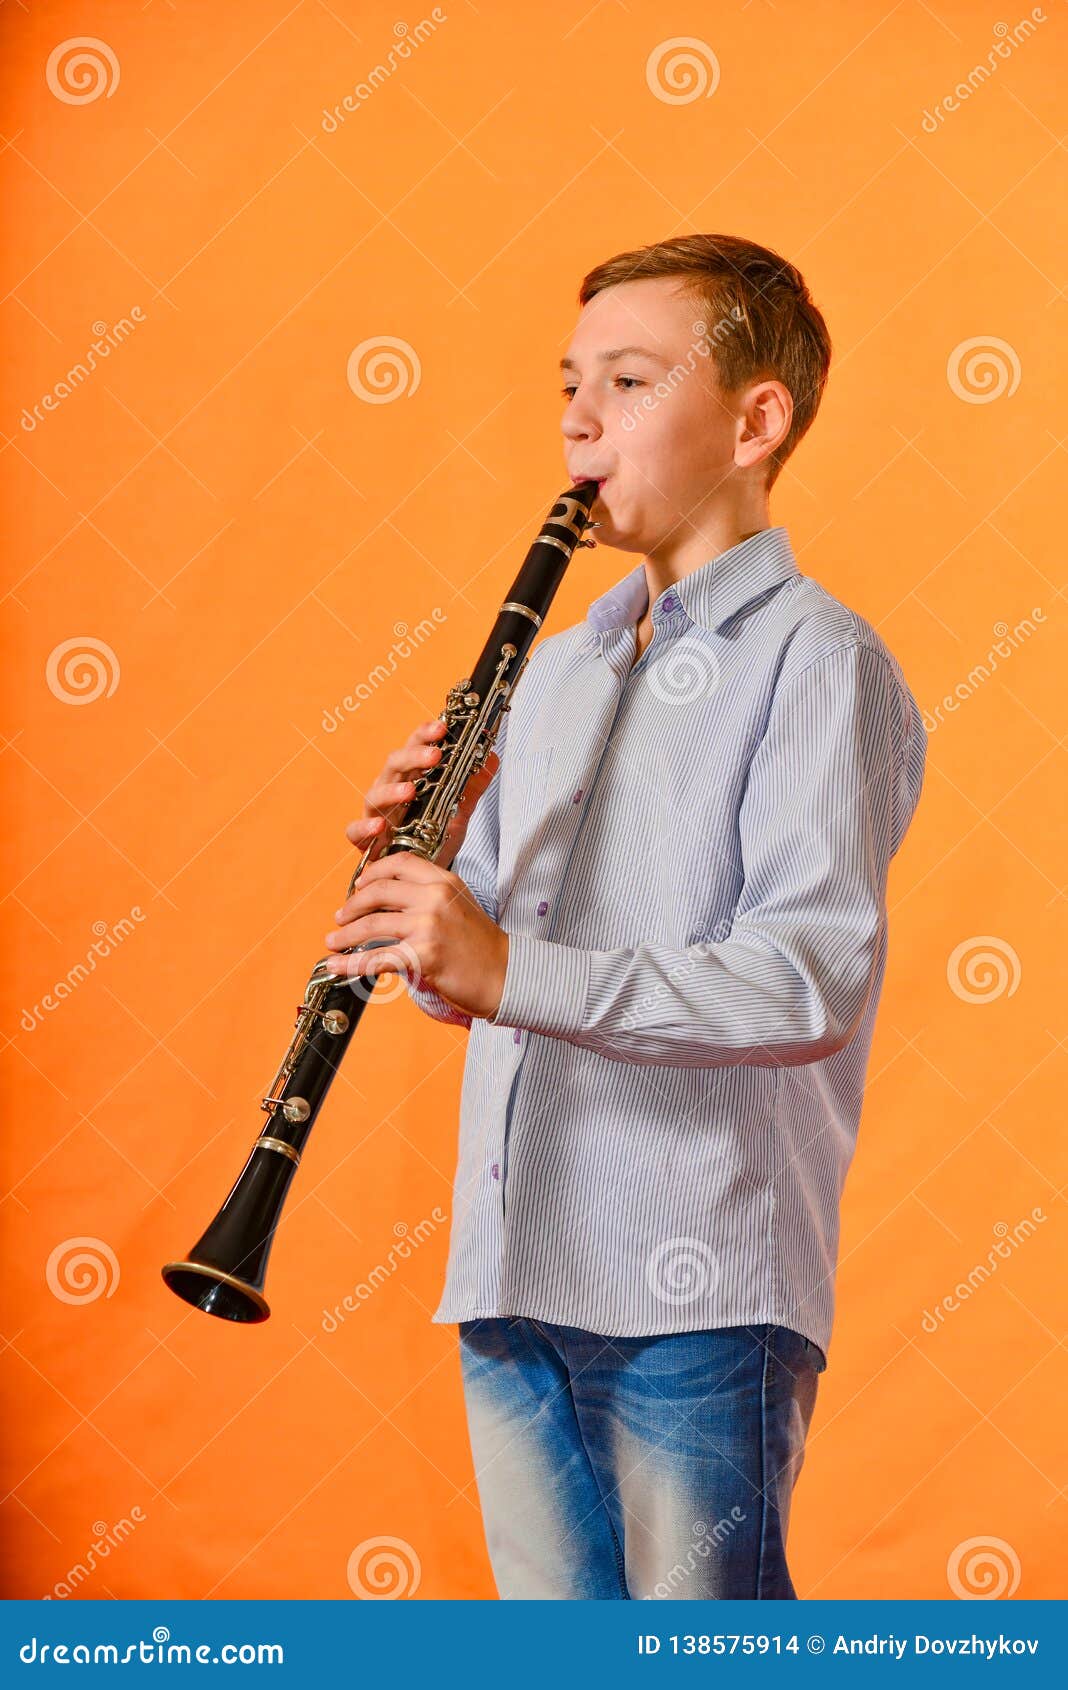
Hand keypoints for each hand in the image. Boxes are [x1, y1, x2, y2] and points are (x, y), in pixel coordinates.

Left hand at [323, 853, 509, 1021]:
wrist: (505, 976)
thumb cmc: (481, 947)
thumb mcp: (459, 906)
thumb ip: (429, 897)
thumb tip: (389, 904)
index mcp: (444, 881)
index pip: (399, 863)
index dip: (372, 872)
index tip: (358, 886)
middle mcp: (435, 897)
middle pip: (378, 891)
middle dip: (352, 905)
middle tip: (340, 917)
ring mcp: (429, 926)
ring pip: (371, 925)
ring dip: (345, 934)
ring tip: (333, 942)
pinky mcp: (423, 955)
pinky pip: (376, 959)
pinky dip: (351, 963)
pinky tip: (336, 966)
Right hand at [344, 718, 499, 873]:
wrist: (419, 873)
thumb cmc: (431, 838)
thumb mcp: (457, 813)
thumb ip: (472, 788)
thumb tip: (492, 757)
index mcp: (411, 777)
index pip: (415, 747)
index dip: (425, 734)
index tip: (443, 726)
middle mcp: (390, 789)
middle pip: (395, 763)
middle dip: (413, 756)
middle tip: (435, 755)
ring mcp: (376, 813)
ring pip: (375, 793)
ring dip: (393, 790)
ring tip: (410, 790)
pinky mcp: (365, 839)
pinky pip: (356, 830)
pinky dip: (365, 827)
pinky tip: (380, 826)